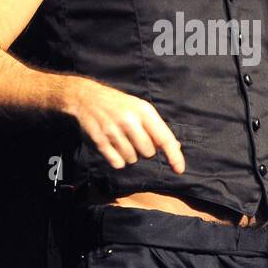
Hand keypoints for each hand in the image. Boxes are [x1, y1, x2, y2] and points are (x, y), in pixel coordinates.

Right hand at [63, 78, 185, 173]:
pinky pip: (118, 163)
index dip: (174, 156)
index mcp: (144, 111)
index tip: (179, 170)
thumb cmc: (120, 105)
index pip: (164, 138)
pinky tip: (114, 147)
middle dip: (144, 150)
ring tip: (122, 140)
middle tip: (135, 138)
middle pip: (148, 153)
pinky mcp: (100, 141)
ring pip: (132, 159)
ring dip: (130, 155)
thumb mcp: (141, 109)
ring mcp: (113, 131)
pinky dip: (118, 160)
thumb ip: (157, 128)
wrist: (88, 98)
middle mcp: (129, 121)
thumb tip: (176, 148)